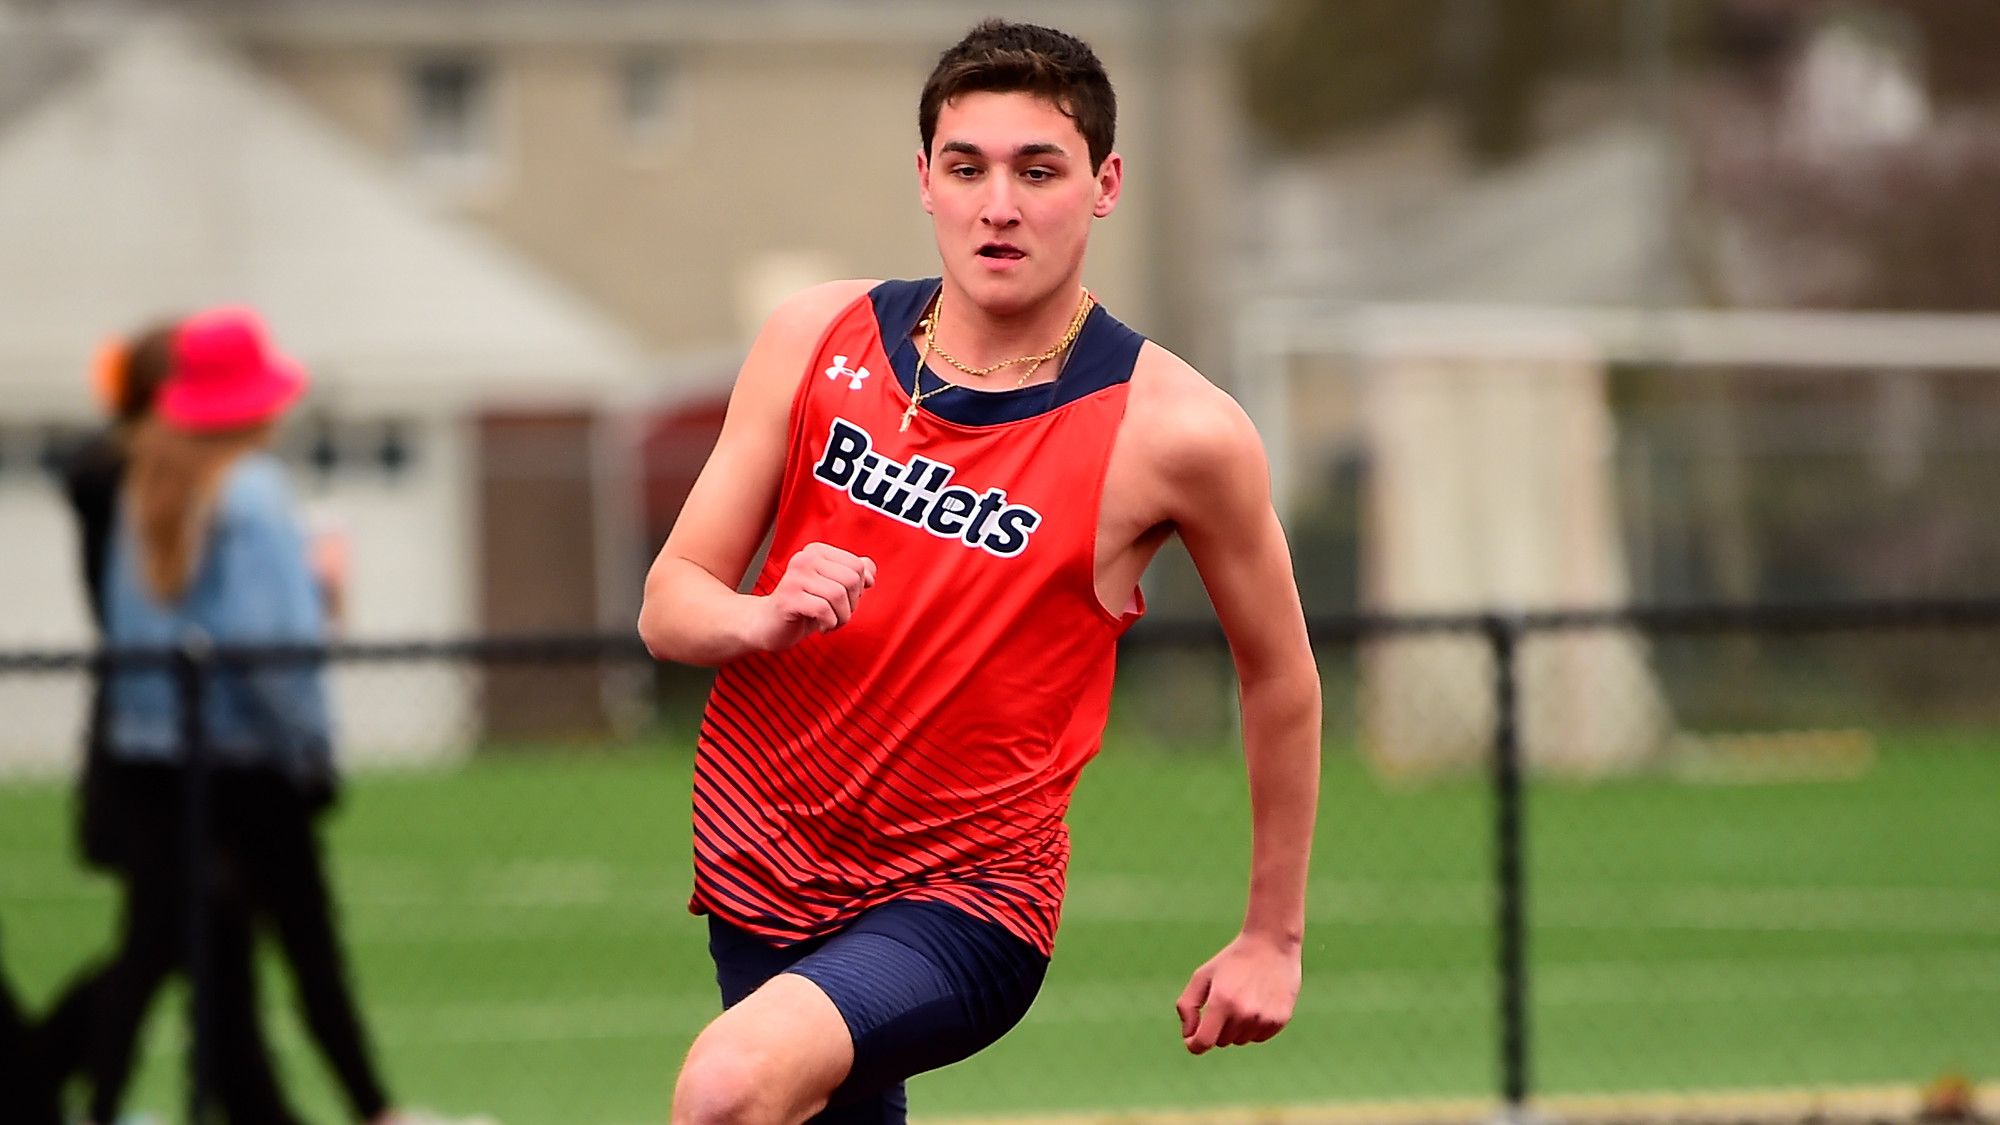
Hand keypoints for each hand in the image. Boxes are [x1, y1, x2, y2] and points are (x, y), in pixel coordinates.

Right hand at [749, 542, 876, 651]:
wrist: (768, 624)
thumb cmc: (804, 606)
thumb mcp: (832, 587)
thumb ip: (853, 574)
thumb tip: (871, 571)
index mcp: (816, 551)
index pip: (857, 566)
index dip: (859, 589)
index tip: (845, 601)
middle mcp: (804, 558)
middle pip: (851, 580)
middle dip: (851, 604)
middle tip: (837, 614)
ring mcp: (794, 577)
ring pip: (839, 595)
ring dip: (841, 617)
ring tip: (830, 622)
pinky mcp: (788, 598)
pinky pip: (824, 610)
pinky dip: (829, 623)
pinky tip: (821, 627)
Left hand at [1175, 930, 1300, 1054]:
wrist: (1272, 944)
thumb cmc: (1233, 960)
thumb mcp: (1203, 976)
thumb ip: (1188, 1006)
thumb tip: (1188, 1036)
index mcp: (1222, 1002)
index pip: (1203, 1042)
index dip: (1194, 1044)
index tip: (1192, 1039)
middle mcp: (1244, 1014)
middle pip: (1221, 1041)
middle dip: (1217, 1027)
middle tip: (1225, 1000)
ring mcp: (1264, 1019)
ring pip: (1240, 1040)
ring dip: (1237, 1027)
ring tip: (1244, 998)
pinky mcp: (1280, 1020)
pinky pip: (1259, 1037)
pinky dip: (1255, 1026)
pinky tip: (1259, 1002)